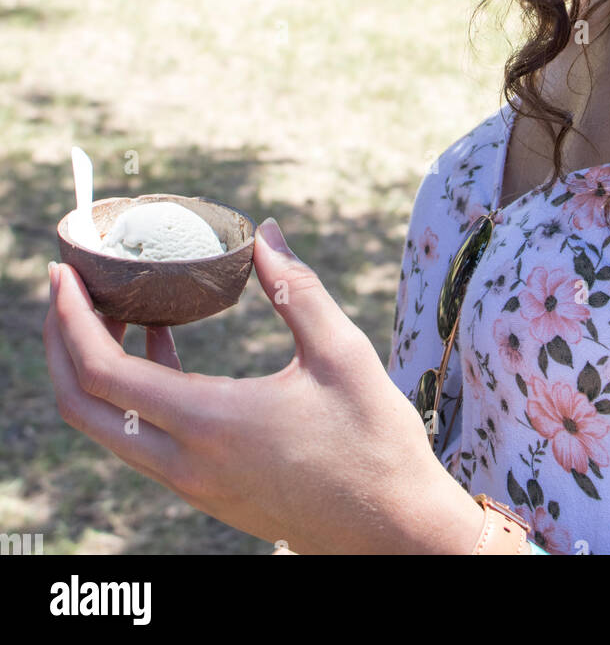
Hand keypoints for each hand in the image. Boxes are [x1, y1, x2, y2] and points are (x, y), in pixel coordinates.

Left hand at [43, 220, 481, 554]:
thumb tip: (263, 232)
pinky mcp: (207, 492)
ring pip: (108, 427)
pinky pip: (140, 438)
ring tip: (116, 306)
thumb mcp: (343, 354)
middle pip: (82, 407)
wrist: (394, 532)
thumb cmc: (374, 442)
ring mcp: (192, 485)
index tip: (65, 273)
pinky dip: (129, 390)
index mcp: (210, 424)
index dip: (71, 320)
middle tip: (71, 288)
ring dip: (93, 367)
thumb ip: (296, 290)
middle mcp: (186, 463)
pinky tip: (162, 343)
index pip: (103, 374)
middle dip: (61, 343)